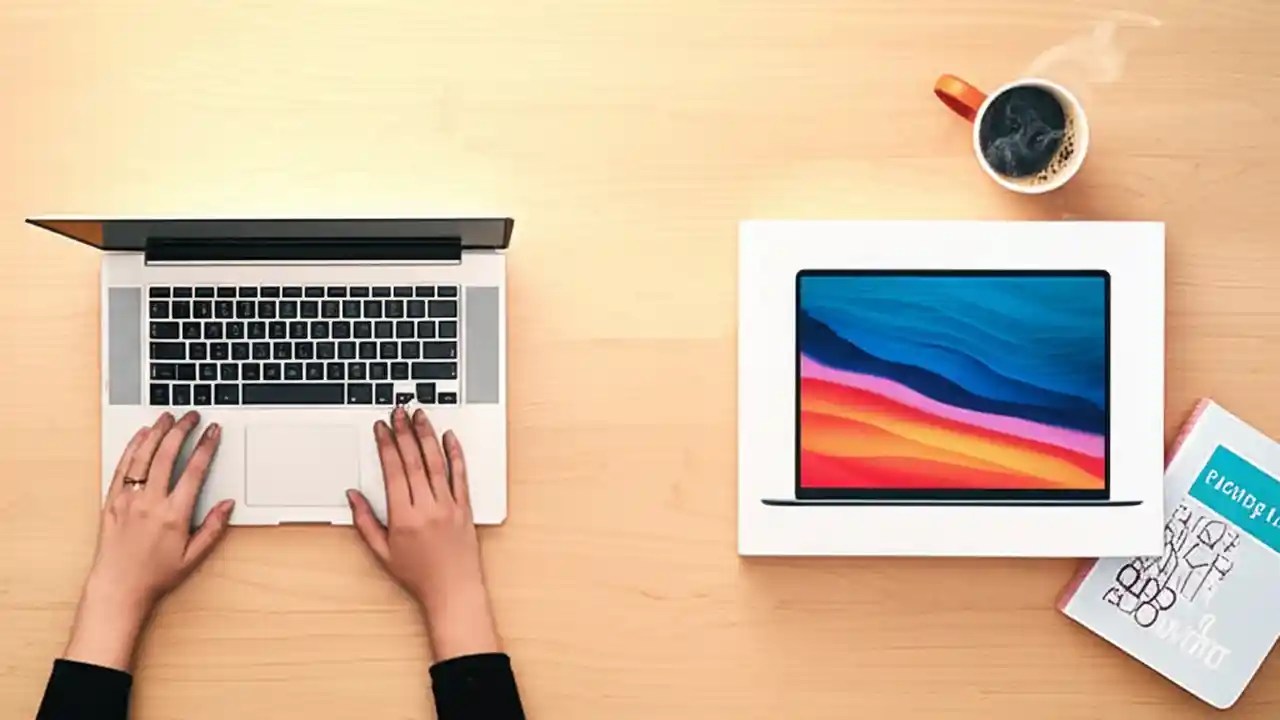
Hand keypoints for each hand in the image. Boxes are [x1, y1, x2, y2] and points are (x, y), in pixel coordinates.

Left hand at [64, 411, 234, 670]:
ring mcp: (128, 500)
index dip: (206, 447)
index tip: (212, 432)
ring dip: (156, 433)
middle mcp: (150, 502)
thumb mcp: (193, 556)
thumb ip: (213, 528)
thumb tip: (227, 505)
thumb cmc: (155, 575)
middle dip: (182, 431)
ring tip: (167, 418)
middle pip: (167, 455)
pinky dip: (132, 448)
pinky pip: (122, 468)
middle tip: (191, 417)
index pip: (194, 471)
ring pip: (143, 456)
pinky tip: (141, 436)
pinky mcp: (112, 501)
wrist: (118, 587)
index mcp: (173, 515)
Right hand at [347, 407, 499, 660]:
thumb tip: (352, 495)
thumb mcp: (382, 553)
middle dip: (404, 432)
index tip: (380, 428)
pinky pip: (461, 475)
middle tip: (398, 411)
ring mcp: (449, 506)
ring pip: (437, 463)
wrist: (453, 591)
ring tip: (420, 415)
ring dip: (427, 436)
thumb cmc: (418, 575)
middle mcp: (428, 508)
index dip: (385, 446)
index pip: (393, 471)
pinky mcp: (465, 507)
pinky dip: (455, 454)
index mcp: (404, 517)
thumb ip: (364, 521)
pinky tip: (449, 437)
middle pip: (414, 461)